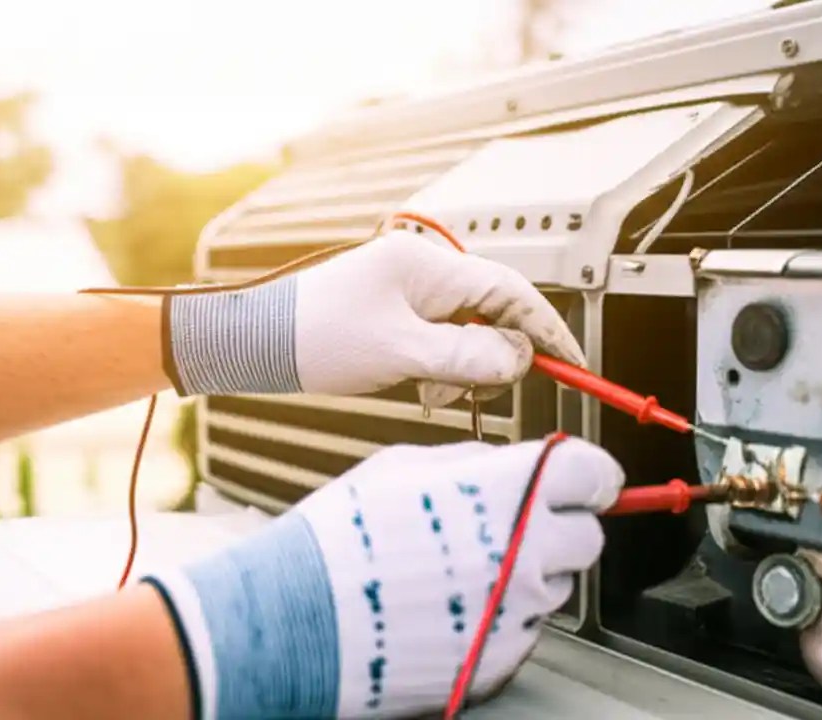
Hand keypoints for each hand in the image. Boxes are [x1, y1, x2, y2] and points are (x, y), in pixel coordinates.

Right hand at [144, 438, 624, 718]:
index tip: (588, 481)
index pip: (593, 474)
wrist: (294, 620)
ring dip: (524, 577)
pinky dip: (497, 620)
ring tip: (457, 573)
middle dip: (560, 528)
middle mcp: (524, 552)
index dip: (592, 475)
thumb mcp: (406, 465)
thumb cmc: (342, 538)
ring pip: (552, 588)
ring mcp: (514, 613)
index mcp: (506, 491)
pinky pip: (521, 631)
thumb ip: (476, 461)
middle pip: (587, 537)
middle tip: (516, 527)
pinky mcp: (498, 660)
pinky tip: (447, 608)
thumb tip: (515, 461)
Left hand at [163, 229, 584, 405]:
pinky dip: (439, 368)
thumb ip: (469, 356)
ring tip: (426, 390)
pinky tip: (415, 384)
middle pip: (493, 313)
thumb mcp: (401, 353)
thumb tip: (520, 359)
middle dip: (491, 356)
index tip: (571, 362)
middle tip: (473, 390)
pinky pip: (441, 340)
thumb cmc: (313, 338)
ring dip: (461, 368)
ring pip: (468, 332)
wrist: (250, 341)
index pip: (512, 292)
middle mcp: (425, 270)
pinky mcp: (397, 312)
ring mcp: (410, 290)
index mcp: (430, 266)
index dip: (547, 328)